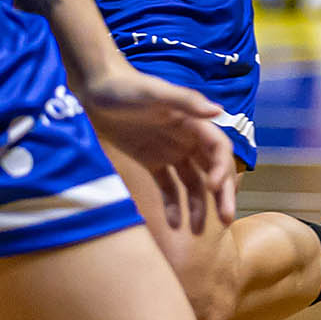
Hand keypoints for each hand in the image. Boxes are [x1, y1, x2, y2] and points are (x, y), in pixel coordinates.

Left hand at [80, 64, 236, 230]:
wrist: (95, 89)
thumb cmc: (127, 87)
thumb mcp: (156, 93)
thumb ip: (187, 102)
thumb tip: (219, 111)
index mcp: (193, 122)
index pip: (218, 150)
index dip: (222, 169)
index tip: (214, 188)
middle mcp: (187, 139)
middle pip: (212, 170)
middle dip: (220, 196)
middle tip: (225, 220)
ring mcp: (170, 151)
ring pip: (192, 184)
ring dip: (198, 207)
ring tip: (197, 232)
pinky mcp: (152, 161)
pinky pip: (167, 187)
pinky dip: (172, 206)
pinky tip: (173, 225)